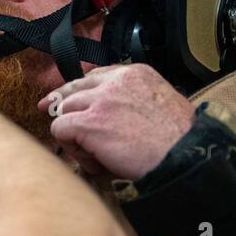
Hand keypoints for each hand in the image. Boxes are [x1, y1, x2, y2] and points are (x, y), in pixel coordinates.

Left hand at [38, 63, 195, 179]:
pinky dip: (71, 148)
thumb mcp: (164, 103)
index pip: (95, 77)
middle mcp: (114, 82)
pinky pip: (60, 129)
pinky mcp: (88, 122)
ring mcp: (99, 101)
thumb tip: (120, 114)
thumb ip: (138, 100)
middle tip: (52, 115)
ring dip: (73, 133)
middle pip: (73, 90)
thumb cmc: (180, 140)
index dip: (81, 92)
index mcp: (135, 74)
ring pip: (64, 110)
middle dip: (62, 105)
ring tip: (93, 154)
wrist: (184, 156)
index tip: (72, 102)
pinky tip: (92, 162)